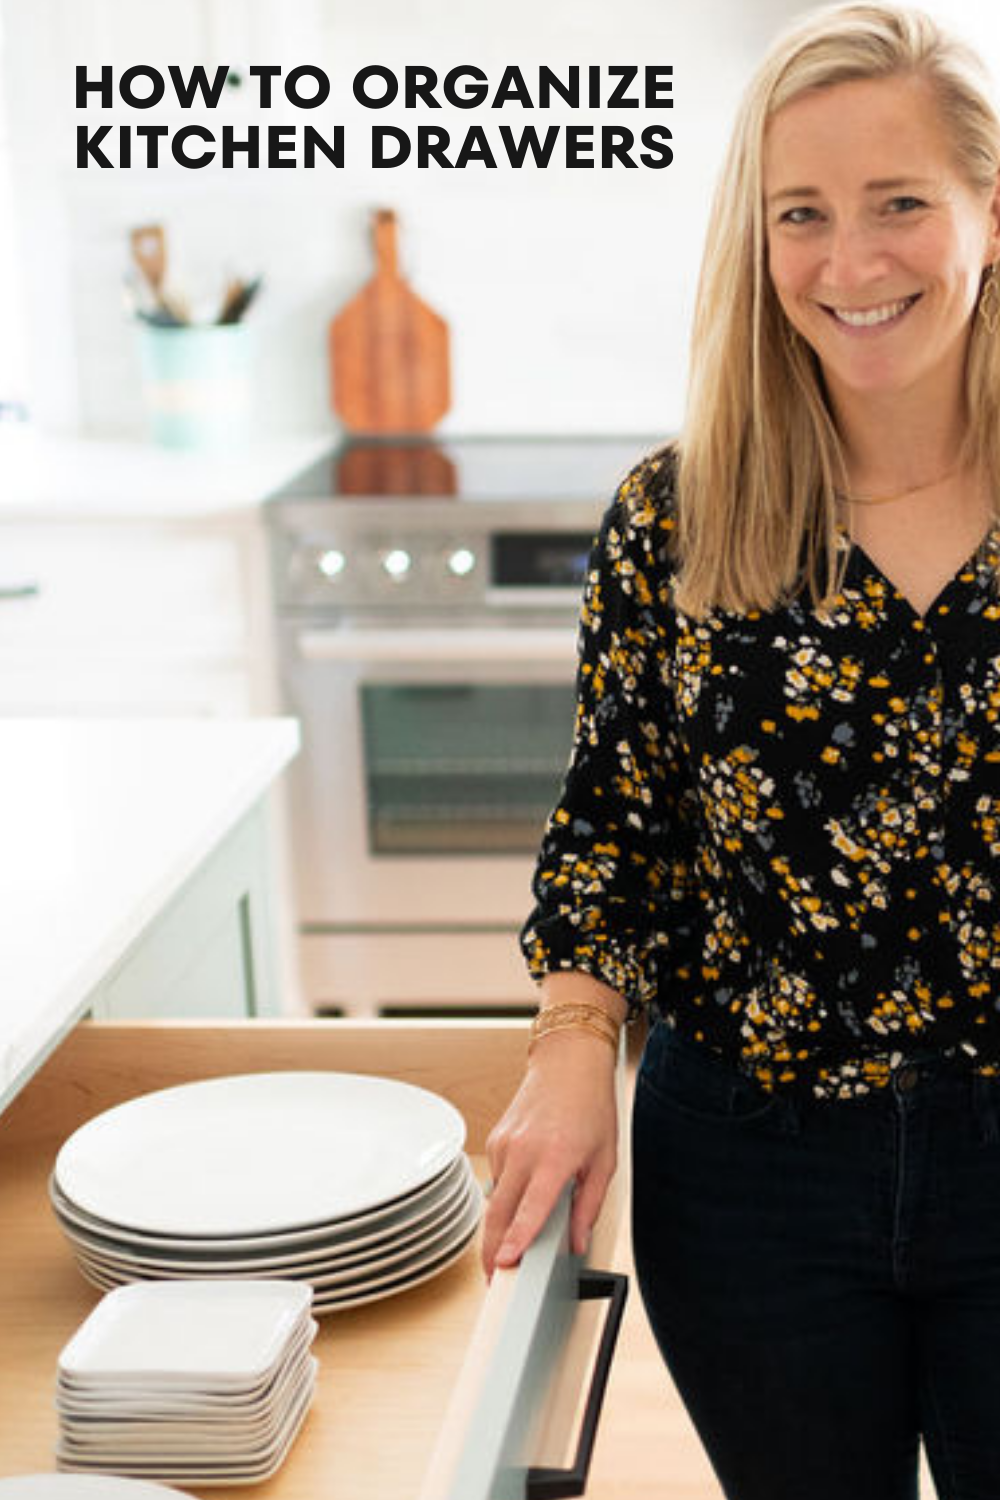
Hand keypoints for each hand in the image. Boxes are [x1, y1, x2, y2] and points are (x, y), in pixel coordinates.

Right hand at [481, 1032, 618, 1277]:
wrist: (567, 1063)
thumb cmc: (591, 1107)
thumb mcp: (604, 1160)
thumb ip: (588, 1206)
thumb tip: (578, 1243)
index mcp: (554, 1156)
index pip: (530, 1208)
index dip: (516, 1240)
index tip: (505, 1265)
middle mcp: (523, 1150)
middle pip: (498, 1213)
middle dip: (493, 1250)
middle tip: (495, 1280)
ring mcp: (504, 1144)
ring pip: (495, 1199)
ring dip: (500, 1225)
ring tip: (514, 1244)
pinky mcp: (495, 1140)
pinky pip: (497, 1180)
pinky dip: (506, 1196)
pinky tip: (523, 1196)